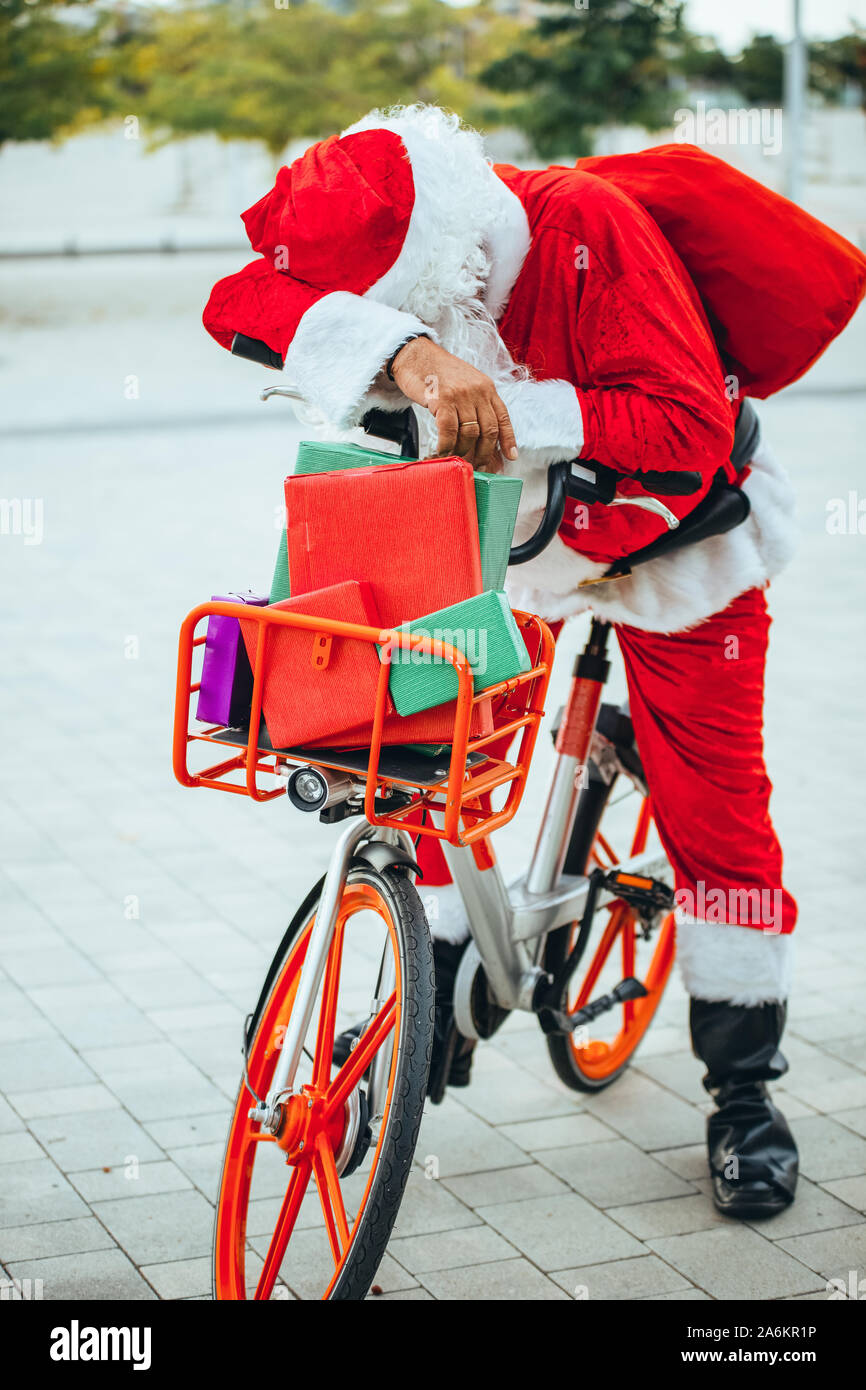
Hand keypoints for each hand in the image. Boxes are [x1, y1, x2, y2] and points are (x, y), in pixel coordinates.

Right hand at [390, 336, 517, 470]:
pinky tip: (442, 451)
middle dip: (484, 453)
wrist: (416, 355)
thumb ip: (476, 404)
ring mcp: (461, 395)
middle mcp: (478, 391)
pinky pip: (449, 432)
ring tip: (454, 456)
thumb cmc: (438, 373)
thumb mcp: (466, 384)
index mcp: (487, 388)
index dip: (508, 439)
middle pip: (489, 430)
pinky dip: (446, 446)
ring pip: (470, 434)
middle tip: (477, 465)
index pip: (503, 417)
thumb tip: (480, 435)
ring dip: (462, 450)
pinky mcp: (442, 400)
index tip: (511, 456)